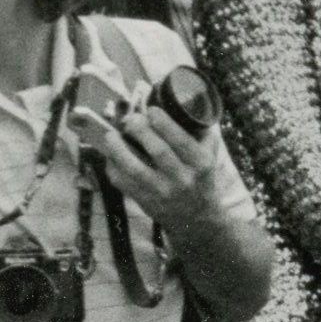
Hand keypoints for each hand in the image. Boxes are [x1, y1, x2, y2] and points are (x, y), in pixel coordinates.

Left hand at [69, 101, 223, 230]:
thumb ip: (202, 134)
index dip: (164, 123)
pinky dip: (112, 166)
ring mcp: (161, 191)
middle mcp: (182, 178)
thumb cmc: (201, 178)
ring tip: (111, 134)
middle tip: (130, 118)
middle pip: (158, 151)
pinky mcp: (144, 200)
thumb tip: (186, 105)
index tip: (151, 110)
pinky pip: (123, 182)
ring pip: (134, 168)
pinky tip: (110, 155)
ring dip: (119, 149)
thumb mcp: (210, 156)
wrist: (196, 216)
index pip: (181, 140)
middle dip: (140, 130)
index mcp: (201, 164)